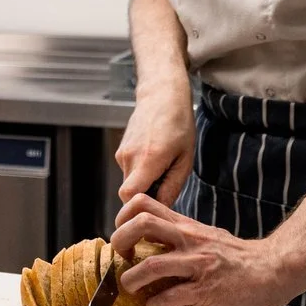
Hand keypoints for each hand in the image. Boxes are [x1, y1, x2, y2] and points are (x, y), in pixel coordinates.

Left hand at [111, 194, 305, 305]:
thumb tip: (151, 240)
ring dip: (132, 279)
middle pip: (141, 224)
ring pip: (151, 265)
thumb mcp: (205, 235)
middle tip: (122, 257)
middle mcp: (189, 240)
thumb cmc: (238, 256)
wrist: (273, 269)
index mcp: (186, 226)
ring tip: (130, 287)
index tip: (122, 234)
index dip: (124, 216)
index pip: (144, 203)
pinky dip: (157, 304)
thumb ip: (180, 234)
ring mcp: (197, 264)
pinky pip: (172, 296)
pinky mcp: (206, 289)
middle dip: (121, 241)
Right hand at [114, 86, 192, 205]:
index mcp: (148, 159)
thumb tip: (162, 208)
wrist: (161, 97)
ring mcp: (122, 153)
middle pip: (129, 192)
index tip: (156, 206)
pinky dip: (140, 172)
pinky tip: (154, 159)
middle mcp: (129, 157)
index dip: (139, 206)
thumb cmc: (179, 125)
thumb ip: (172, 187)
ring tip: (162, 168)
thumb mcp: (185, 159)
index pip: (129, 196)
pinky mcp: (120, 150)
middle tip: (165, 186)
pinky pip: (128, 171)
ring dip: (144, 183)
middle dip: (145, 195)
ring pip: (129, 182)